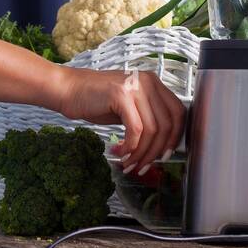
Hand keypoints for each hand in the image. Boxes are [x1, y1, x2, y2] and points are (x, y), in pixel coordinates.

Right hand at [56, 67, 185, 173]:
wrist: (69, 89)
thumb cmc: (96, 101)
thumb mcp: (129, 107)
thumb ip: (146, 119)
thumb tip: (161, 146)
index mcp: (153, 83)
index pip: (178, 112)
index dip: (174, 137)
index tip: (165, 155)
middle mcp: (148, 82)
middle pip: (167, 124)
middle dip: (157, 151)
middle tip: (144, 166)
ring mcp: (135, 87)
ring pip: (152, 130)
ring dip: (141, 153)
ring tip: (129, 163)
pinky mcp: (121, 95)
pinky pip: (136, 130)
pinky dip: (131, 146)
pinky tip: (121, 152)